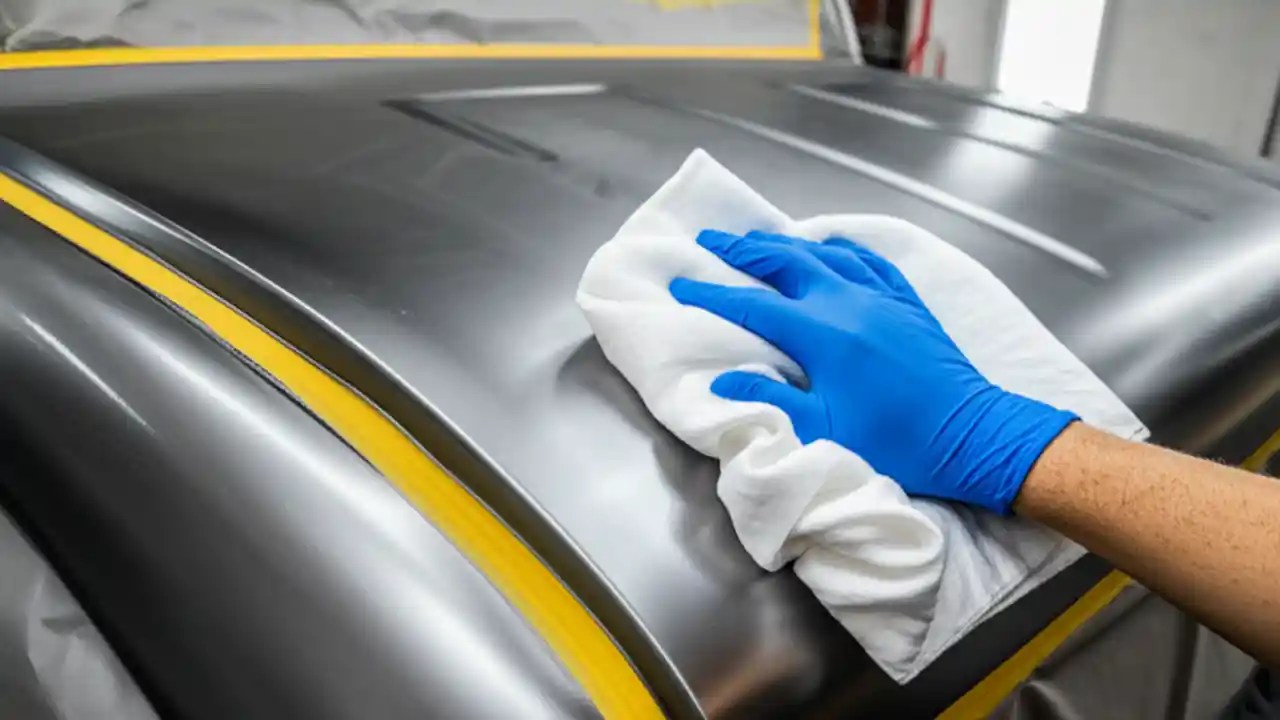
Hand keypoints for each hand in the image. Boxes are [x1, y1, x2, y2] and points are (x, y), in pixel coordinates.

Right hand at [670, 230, 1076, 513]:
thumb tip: (722, 380)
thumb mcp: (824, 428)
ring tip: (759, 238)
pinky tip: (830, 245)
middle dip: (744, 249)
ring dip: (787, 243)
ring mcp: (881, 296)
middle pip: (785, 262)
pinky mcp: (906, 301)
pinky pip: (867, 259)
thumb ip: (771, 399)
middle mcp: (847, 302)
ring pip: (825, 253)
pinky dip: (841, 247)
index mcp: (822, 334)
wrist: (971, 434)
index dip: (713, 293)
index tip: (683, 283)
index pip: (753, 305)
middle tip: (711, 239)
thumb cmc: (896, 441)